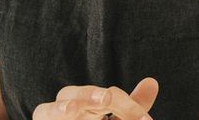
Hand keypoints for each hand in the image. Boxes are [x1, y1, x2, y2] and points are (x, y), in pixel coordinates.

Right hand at [33, 77, 158, 119]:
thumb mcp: (118, 119)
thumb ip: (132, 107)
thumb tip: (153, 81)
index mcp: (90, 100)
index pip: (110, 95)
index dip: (128, 107)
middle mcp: (68, 106)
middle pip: (77, 94)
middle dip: (91, 95)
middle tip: (107, 99)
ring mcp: (53, 118)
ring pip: (46, 110)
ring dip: (60, 109)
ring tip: (71, 110)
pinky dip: (51, 117)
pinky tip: (65, 114)